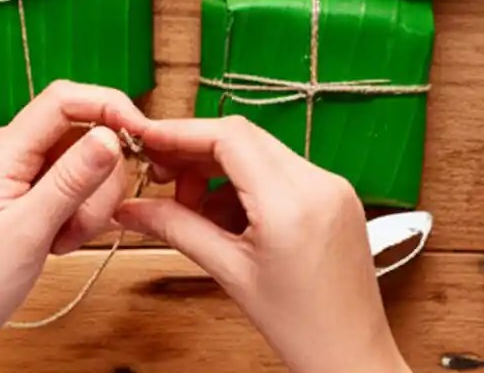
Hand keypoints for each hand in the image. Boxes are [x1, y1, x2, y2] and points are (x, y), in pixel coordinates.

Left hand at [0, 82, 148, 372]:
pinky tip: (58, 244)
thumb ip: (72, 179)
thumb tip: (110, 134)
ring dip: (88, 206)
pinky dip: (77, 216)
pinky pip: (70, 190)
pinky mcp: (24, 197)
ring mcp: (17, 175)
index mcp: (4, 148)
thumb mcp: (29, 229)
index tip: (142, 135)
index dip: (109, 106)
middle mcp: (10, 152)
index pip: (65, 99)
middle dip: (99, 180)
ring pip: (82, 167)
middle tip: (79, 227)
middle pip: (82, 135)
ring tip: (61, 241)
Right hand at [116, 116, 409, 372]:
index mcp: (293, 203)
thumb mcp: (229, 273)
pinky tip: (224, 215)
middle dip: (194, 151)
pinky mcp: (335, 196)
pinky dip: (244, 183)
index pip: (229, 137)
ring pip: (259, 151)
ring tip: (192, 207)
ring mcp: (333, 187)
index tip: (146, 139)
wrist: (352, 357)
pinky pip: (280, 170)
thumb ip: (176, 229)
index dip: (180, 132)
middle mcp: (320, 184)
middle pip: (243, 137)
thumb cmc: (303, 329)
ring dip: (217, 169)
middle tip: (160, 176)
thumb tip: (131, 209)